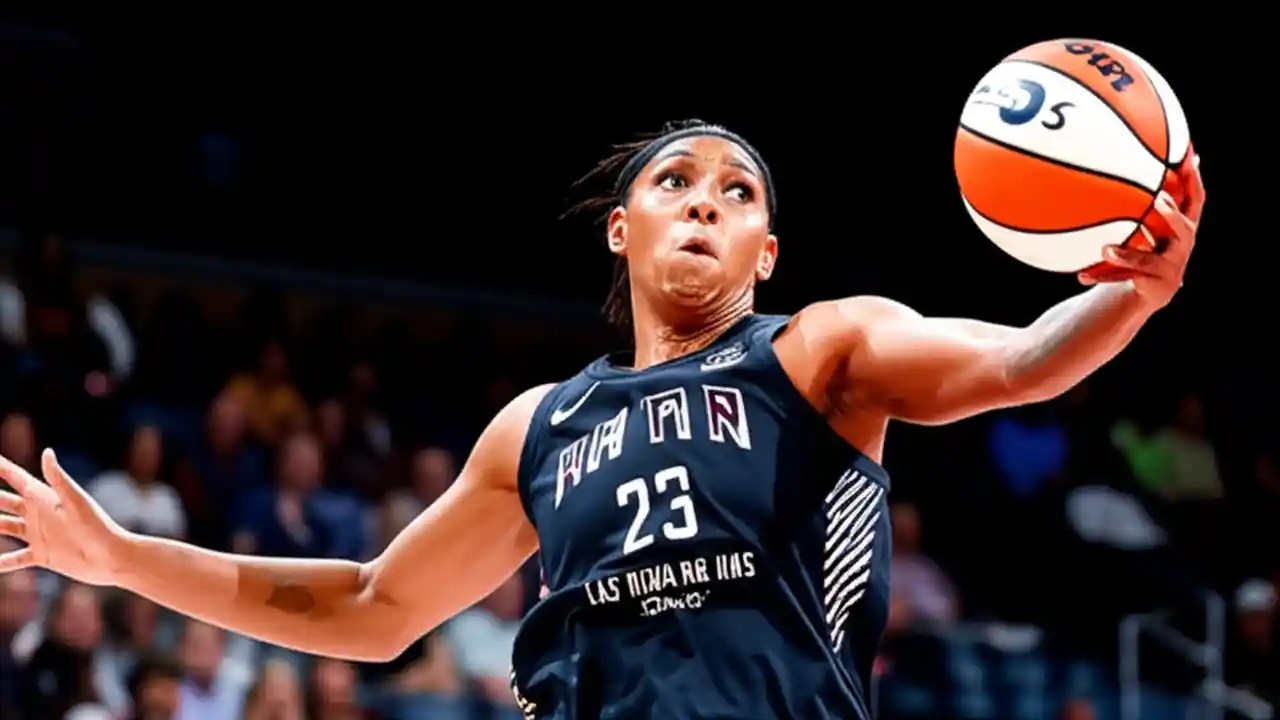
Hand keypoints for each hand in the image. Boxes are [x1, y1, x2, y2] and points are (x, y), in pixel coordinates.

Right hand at [0, 449, 128, 585]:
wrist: (112, 557)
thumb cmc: (98, 526)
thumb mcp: (76, 501)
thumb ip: (59, 479)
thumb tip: (47, 452)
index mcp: (45, 497)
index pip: (16, 478)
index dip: (1, 467)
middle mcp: (39, 514)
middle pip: (3, 501)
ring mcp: (39, 534)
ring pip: (3, 527)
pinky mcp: (42, 555)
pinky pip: (14, 559)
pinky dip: (1, 562)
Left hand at [1079, 151, 1205, 309]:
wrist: (1148, 290)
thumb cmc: (1146, 245)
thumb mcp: (1146, 220)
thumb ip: (1140, 195)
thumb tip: (1128, 152)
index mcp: (1184, 224)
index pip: (1195, 197)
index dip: (1193, 176)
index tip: (1189, 154)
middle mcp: (1182, 245)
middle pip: (1183, 227)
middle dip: (1172, 213)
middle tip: (1157, 198)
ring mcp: (1170, 268)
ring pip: (1148, 260)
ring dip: (1128, 254)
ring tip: (1106, 249)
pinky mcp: (1153, 286)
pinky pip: (1124, 280)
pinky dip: (1104, 276)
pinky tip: (1082, 275)